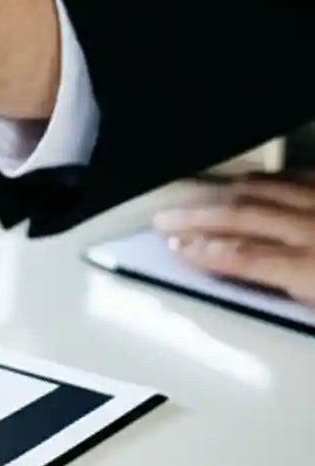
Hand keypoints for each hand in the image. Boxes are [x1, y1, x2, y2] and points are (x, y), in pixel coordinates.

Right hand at [154, 174, 314, 304]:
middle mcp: (312, 227)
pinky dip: (263, 180)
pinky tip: (245, 183)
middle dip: (196, 217)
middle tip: (164, 219)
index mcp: (311, 267)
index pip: (242, 256)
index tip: (174, 249)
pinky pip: (293, 176)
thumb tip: (261, 275)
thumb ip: (297, 289)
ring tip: (193, 199)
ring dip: (221, 194)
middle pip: (242, 216)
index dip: (203, 252)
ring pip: (262, 189)